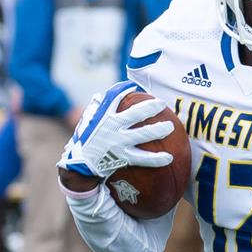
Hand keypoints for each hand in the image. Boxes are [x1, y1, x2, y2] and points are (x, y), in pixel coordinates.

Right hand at [58, 82, 172, 179]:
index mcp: (103, 117)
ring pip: (142, 135)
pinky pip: (143, 158)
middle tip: (162, 104)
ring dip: (158, 130)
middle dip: (150, 108)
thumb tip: (101, 95)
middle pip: (134, 115)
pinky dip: (157, 159)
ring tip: (171, 127)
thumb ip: (96, 108)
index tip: (133, 86)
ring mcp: (118, 143)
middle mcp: (111, 128)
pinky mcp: (122, 157)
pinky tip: (169, 157)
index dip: (122, 90)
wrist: (80, 164)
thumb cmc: (86, 140)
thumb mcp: (87, 121)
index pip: (113, 98)